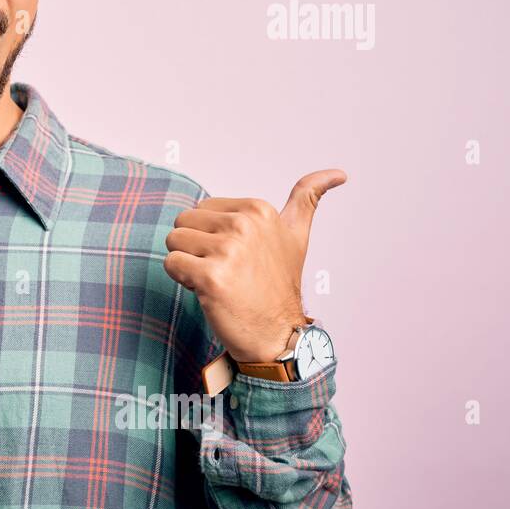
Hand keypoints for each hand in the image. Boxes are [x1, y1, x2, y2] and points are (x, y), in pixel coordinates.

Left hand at [164, 169, 346, 364]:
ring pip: (173, 241)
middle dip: (195, 248)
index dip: (211, 235)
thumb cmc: (279, 285)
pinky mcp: (211, 277)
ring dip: (187, 263)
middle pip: (183, 222)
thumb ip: (307, 199)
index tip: (238, 256)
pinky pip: (170, 263)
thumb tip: (338, 173)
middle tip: (225, 270)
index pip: (201, 208)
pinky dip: (180, 279)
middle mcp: (245, 226)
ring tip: (216, 279)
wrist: (278, 335)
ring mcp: (228, 251)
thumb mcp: (297, 235)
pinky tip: (206, 291)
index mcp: (259, 210)